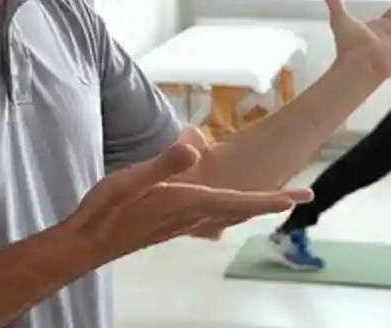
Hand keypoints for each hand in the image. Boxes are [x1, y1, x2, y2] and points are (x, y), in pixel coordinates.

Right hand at [67, 142, 310, 260]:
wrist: (87, 242)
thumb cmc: (106, 210)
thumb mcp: (131, 180)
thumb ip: (163, 165)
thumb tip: (193, 148)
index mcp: (189, 204)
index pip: (241, 201)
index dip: (273, 198)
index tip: (303, 196)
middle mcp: (192, 216)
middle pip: (241, 209)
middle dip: (271, 202)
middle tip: (301, 196)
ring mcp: (183, 224)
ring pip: (228, 214)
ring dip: (253, 206)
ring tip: (273, 198)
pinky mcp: (171, 225)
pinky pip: (213, 217)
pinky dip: (231, 209)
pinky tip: (225, 205)